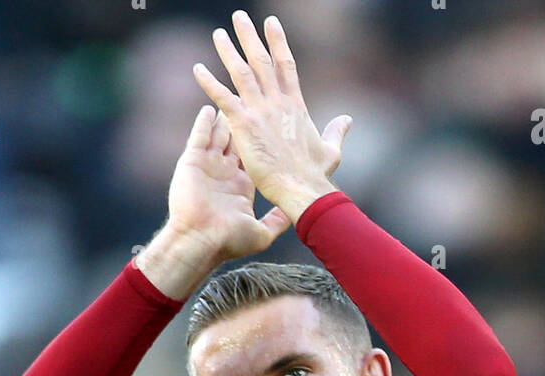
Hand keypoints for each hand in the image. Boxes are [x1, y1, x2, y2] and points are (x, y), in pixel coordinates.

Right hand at [166, 102, 291, 259]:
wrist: (200, 242)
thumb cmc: (229, 240)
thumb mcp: (261, 232)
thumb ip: (278, 221)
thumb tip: (296, 215)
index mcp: (242, 185)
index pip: (254, 156)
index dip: (262, 141)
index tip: (274, 124)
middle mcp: (225, 173)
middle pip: (237, 140)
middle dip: (246, 120)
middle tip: (256, 100)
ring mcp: (208, 166)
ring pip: (219, 134)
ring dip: (226, 114)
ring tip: (236, 95)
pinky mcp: (192, 162)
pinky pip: (199, 135)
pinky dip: (205, 121)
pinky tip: (211, 105)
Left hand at [193, 11, 352, 223]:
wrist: (302, 189)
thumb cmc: (316, 176)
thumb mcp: (330, 149)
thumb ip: (336, 131)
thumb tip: (347, 119)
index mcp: (296, 106)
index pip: (286, 66)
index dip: (278, 42)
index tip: (271, 23)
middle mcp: (278, 102)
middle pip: (262, 61)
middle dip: (250, 37)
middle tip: (239, 17)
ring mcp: (261, 111)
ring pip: (242, 72)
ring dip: (229, 51)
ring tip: (218, 33)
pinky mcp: (245, 125)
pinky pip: (223, 98)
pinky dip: (209, 83)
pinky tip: (197, 68)